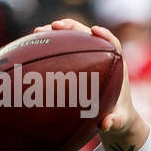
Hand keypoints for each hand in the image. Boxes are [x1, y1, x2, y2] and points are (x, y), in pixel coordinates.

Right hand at [32, 18, 148, 150]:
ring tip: (37, 32)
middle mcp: (102, 58)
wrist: (114, 117)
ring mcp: (89, 58)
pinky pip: (63, 50)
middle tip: (55, 26)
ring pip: (73, 39)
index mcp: (116, 67)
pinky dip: (50, 46)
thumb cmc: (118, 117)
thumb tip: (104, 124)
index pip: (113, 44)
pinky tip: (32, 45)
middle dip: (72, 27)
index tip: (95, 30)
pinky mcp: (77, 63)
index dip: (105, 35)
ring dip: (57, 33)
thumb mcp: (118, 121)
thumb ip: (113, 122)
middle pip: (88, 35)